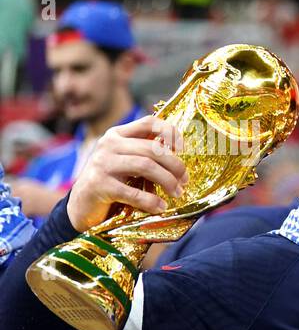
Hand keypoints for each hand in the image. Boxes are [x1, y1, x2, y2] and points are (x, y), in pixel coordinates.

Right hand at [66, 114, 188, 230]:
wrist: (82, 204)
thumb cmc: (112, 181)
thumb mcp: (127, 161)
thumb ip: (145, 153)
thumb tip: (179, 153)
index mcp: (117, 134)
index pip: (148, 122)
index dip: (170, 132)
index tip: (182, 148)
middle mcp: (109, 144)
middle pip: (152, 148)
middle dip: (175, 165)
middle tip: (184, 180)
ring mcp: (102, 163)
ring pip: (146, 166)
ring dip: (167, 181)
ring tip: (176, 193)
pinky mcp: (99, 185)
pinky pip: (133, 192)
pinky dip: (151, 201)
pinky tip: (161, 207)